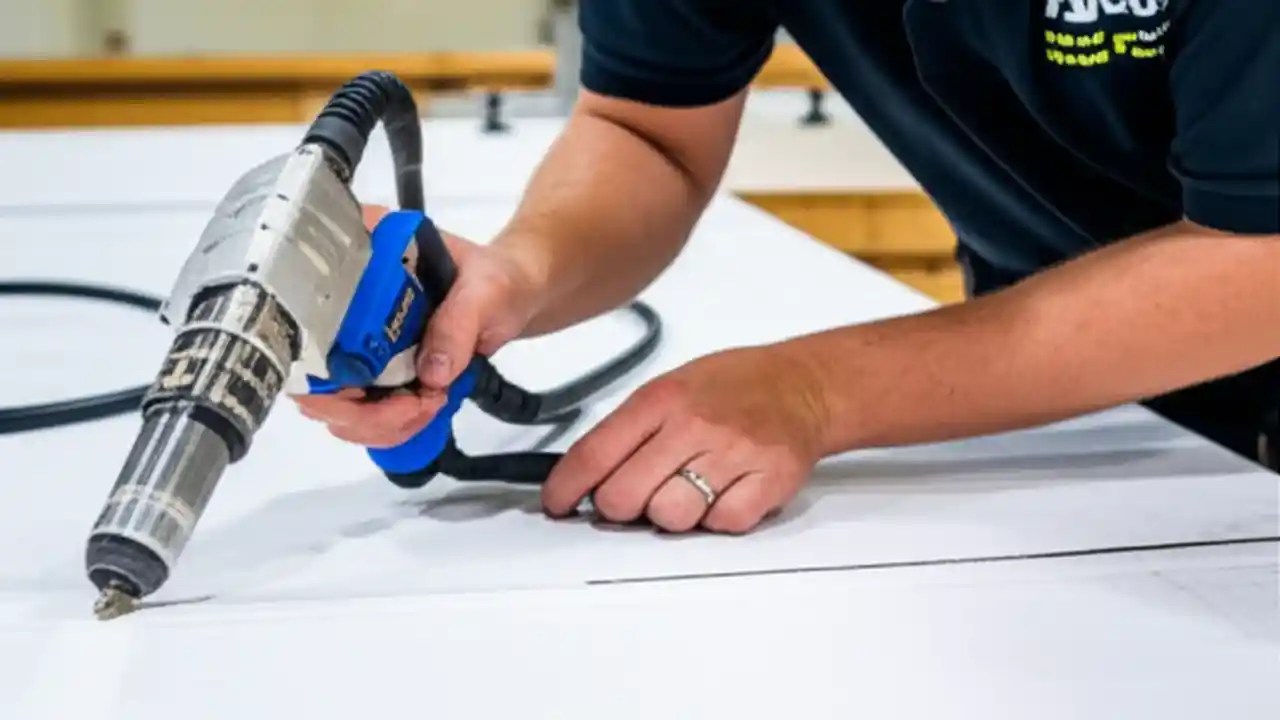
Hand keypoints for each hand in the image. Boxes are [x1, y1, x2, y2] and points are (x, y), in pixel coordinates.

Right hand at [293, 204, 543, 446]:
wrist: (515, 293)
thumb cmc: (498, 279)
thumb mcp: (485, 290)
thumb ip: (459, 324)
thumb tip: (431, 374)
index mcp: (359, 265)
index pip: (303, 318)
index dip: (319, 366)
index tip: (368, 387)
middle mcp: (345, 308)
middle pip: (310, 378)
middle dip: (360, 410)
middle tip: (414, 406)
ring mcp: (357, 345)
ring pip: (335, 407)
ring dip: (379, 424)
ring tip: (427, 405)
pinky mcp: (376, 374)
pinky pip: (364, 417)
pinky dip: (391, 428)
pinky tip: (424, 411)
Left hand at [541, 344, 828, 533]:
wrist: (803, 385)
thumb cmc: (734, 387)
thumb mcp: (670, 388)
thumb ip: (628, 430)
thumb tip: (584, 477)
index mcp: (662, 400)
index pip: (594, 454)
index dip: (567, 488)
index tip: (558, 503)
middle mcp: (694, 425)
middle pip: (624, 497)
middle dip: (620, 506)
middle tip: (635, 495)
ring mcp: (733, 454)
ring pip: (671, 518)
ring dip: (671, 514)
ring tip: (687, 488)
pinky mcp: (768, 481)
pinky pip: (721, 525)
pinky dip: (716, 519)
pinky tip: (721, 492)